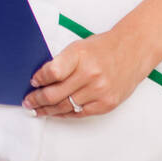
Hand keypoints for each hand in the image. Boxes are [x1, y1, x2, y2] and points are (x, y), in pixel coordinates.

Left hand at [22, 27, 152, 117]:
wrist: (133, 51)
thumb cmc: (104, 48)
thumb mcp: (79, 47)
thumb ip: (62, 62)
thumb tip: (41, 80)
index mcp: (80, 55)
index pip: (52, 72)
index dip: (39, 79)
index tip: (32, 83)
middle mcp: (90, 73)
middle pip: (55, 94)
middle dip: (37, 100)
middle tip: (28, 102)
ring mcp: (99, 90)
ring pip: (66, 107)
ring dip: (49, 110)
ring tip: (39, 110)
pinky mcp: (107, 103)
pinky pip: (80, 113)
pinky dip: (67, 114)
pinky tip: (58, 112)